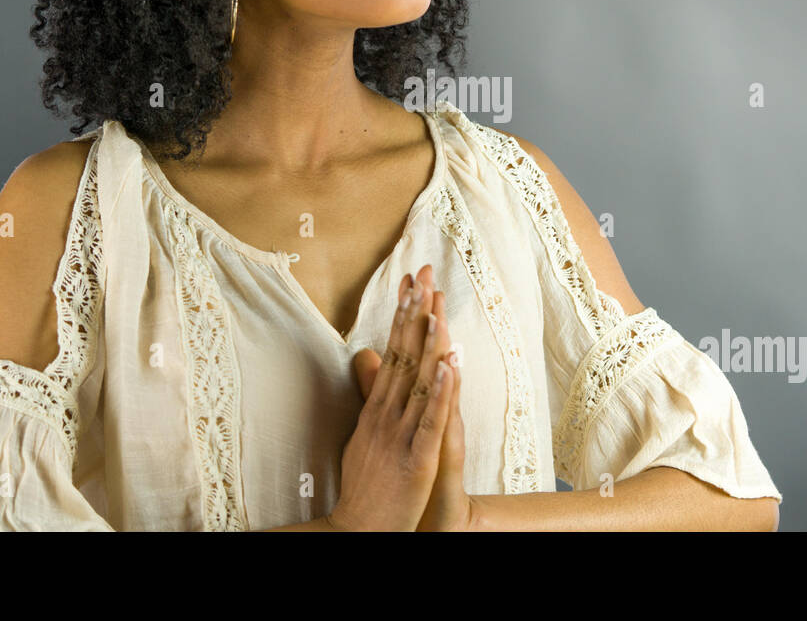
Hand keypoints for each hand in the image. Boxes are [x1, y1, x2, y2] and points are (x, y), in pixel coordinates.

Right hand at [328, 265, 455, 530]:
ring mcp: (400, 434)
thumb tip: (367, 359)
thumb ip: (369, 396)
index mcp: (377, 409)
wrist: (358, 531)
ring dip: (427, 343)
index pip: (392, 352)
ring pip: (417, 381)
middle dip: (413, 314)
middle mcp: (387, 415)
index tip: (411, 283)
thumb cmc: (366, 486)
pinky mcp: (417, 458)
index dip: (403, 317)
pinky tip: (448, 365)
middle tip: (422, 274)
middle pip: (402, 356)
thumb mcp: (364, 433)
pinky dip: (441, 391)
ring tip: (435, 306)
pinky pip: (431, 420)